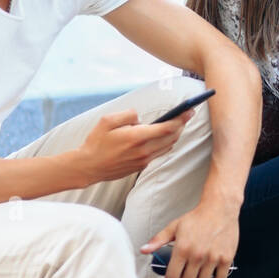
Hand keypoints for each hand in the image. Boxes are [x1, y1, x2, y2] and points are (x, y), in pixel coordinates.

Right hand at [74, 108, 192, 183]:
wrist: (89, 167)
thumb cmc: (96, 142)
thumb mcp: (107, 121)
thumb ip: (127, 115)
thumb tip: (141, 117)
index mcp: (137, 137)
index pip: (167, 128)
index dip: (181, 119)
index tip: (189, 111)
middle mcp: (144, 150)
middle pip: (172, 137)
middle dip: (181, 125)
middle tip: (187, 115)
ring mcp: (144, 160)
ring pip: (167, 146)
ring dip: (175, 135)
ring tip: (177, 124)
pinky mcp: (141, 166)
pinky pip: (159, 153)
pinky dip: (165, 144)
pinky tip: (163, 137)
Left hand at [141, 199, 240, 277]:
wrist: (219, 209)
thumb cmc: (197, 218)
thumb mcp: (174, 227)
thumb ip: (158, 240)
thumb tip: (143, 250)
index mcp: (183, 249)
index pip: (172, 277)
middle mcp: (198, 255)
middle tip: (184, 275)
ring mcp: (213, 258)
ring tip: (197, 274)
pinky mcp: (226, 259)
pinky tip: (210, 275)